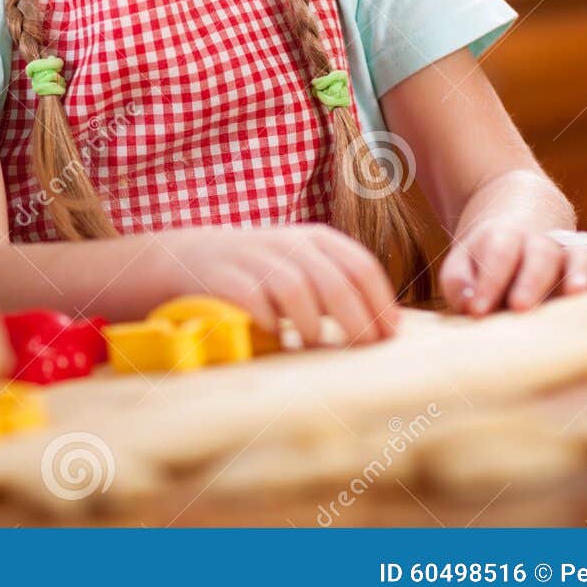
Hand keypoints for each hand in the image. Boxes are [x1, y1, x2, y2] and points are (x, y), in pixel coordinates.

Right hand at [154, 223, 402, 344]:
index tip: (390, 335)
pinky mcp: (225, 276)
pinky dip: (269, 321)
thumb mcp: (306, 266)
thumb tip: (390, 326)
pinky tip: (274, 334)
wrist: (196, 258)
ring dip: (310, 325)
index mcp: (317, 238)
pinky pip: (255, 301)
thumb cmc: (265, 272)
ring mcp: (256, 258)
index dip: (381, 303)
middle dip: (355, 320)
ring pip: (297, 291)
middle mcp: (289, 242)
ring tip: (312, 343)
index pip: (361, 266)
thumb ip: (342, 286)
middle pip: (334, 283)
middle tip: (363, 348)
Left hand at [440, 222, 586, 314]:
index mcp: (502, 238)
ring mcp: (568, 254)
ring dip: (579, 274)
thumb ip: (459, 283)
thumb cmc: (484, 259)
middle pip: (539, 256)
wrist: (516, 222)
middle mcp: (539, 243)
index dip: (488, 281)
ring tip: (576, 293)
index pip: (497, 254)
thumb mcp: (461, 265)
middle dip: (530, 282)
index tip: (477, 310)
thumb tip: (469, 304)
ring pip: (578, 257)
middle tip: (520, 307)